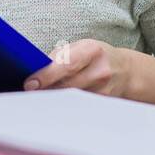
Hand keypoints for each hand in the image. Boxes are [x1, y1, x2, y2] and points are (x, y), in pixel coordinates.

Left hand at [23, 39, 137, 98]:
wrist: (126, 71)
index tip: (29, 84)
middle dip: (45, 90)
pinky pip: (77, 107)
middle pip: (66, 86)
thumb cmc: (95, 56)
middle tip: (28, 93)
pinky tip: (54, 105)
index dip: (46, 75)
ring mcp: (103, 91)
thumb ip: (60, 57)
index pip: (66, 64)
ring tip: (38, 98)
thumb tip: (36, 71)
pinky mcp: (101, 105)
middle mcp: (100, 71)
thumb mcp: (81, 47)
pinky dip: (63, 106)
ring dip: (52, 99)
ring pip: (70, 100)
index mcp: (92, 50)